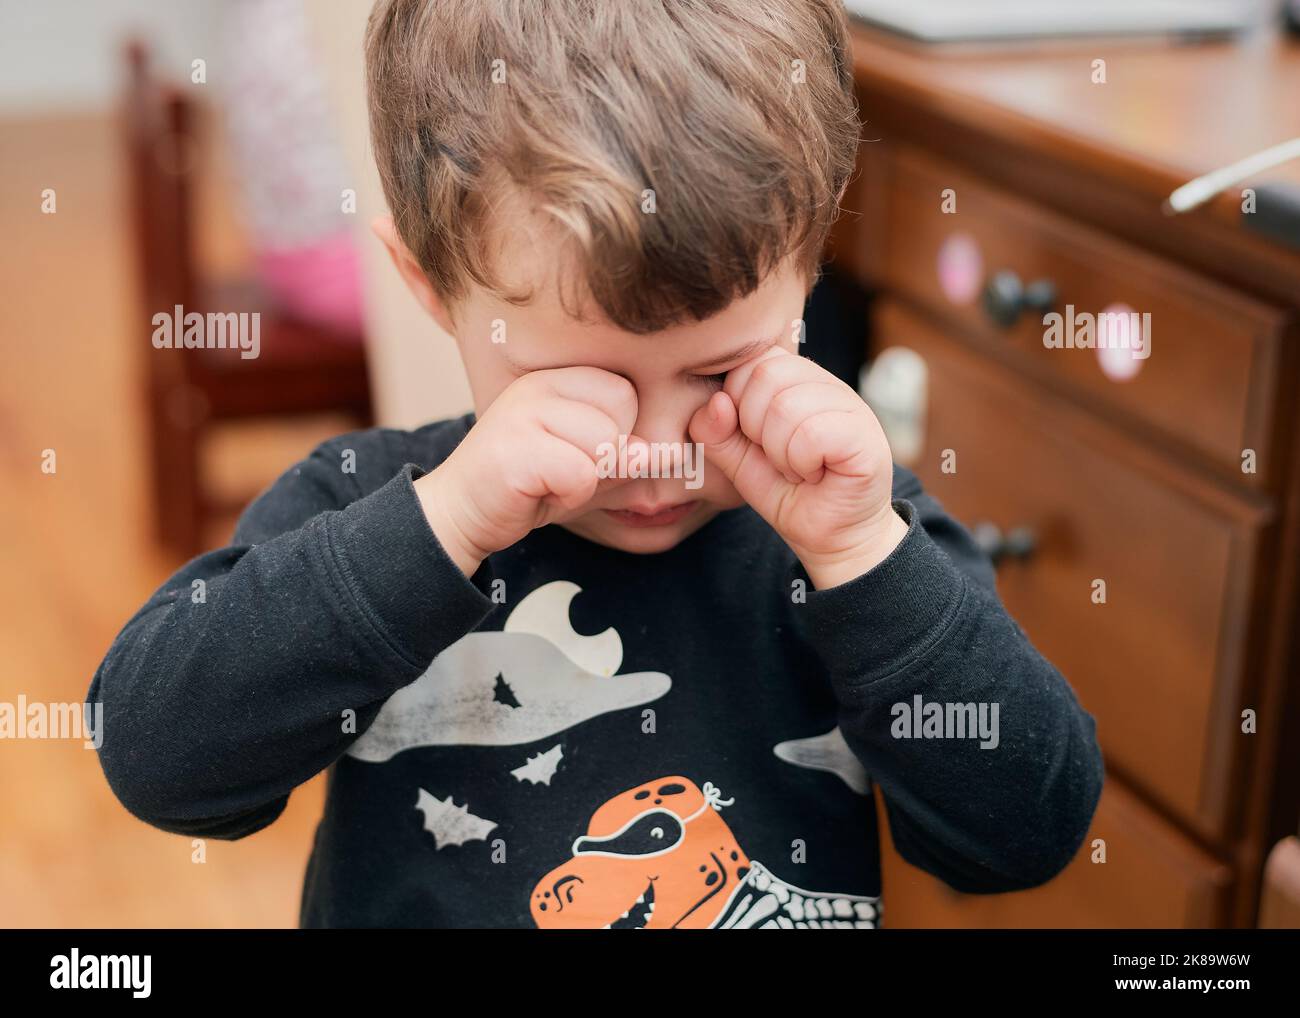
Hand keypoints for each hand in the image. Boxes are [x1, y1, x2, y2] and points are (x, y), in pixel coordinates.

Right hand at [415, 367, 641, 574]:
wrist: (463, 514)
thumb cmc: (530, 488)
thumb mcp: (591, 469)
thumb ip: (631, 458)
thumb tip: (675, 454)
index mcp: (557, 378)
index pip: (625, 392)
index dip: (618, 435)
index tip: (579, 455)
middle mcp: (539, 384)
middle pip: (621, 412)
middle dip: (606, 455)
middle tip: (564, 469)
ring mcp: (523, 411)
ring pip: (605, 443)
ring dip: (587, 478)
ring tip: (549, 480)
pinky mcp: (514, 447)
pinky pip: (581, 473)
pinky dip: (570, 494)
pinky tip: (539, 492)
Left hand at [688, 346, 907, 588]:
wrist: (830, 538)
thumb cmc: (788, 493)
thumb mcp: (738, 462)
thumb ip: (716, 432)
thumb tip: (716, 401)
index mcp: (795, 380)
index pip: (751, 360)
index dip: (737, 402)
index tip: (755, 440)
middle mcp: (825, 383)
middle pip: (766, 374)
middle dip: (755, 427)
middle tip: (777, 457)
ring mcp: (850, 404)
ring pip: (786, 406)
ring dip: (779, 452)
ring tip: (796, 469)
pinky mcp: (864, 433)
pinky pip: (811, 434)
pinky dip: (801, 463)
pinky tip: (813, 475)